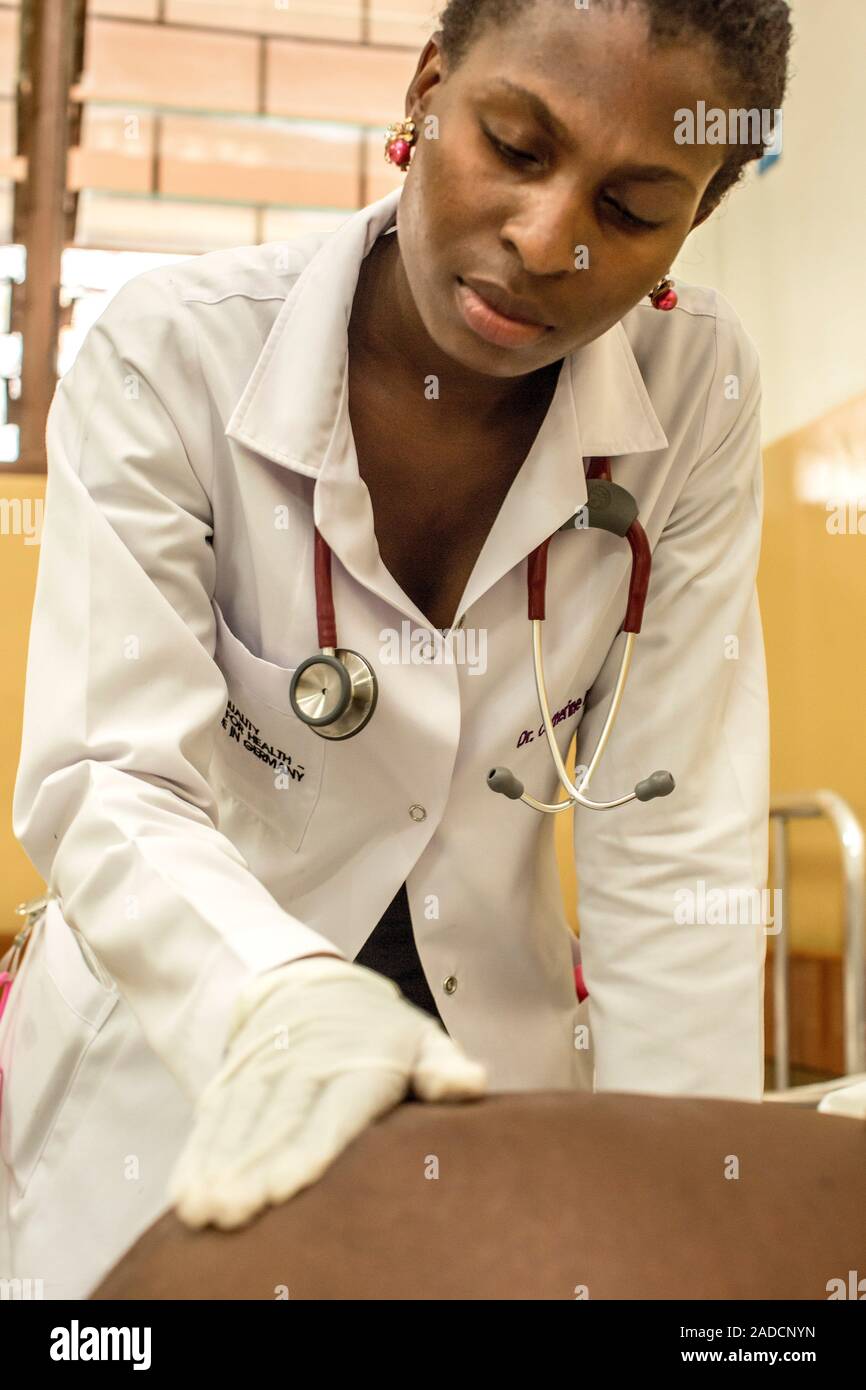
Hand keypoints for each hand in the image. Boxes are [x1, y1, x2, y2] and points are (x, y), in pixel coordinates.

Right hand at [168, 954, 487, 1228]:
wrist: (308, 982)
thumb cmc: (379, 1032)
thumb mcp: (420, 1038)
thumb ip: (443, 1069)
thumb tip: (473, 1084)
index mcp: (359, 1063)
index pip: (332, 1112)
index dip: (309, 1150)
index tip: (289, 1188)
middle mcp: (305, 1065)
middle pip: (277, 1124)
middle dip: (253, 1170)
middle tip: (234, 1212)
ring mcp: (262, 1072)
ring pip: (238, 1124)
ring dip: (217, 1169)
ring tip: (203, 1212)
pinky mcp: (231, 1080)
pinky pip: (212, 1120)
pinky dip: (196, 1158)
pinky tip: (185, 1196)